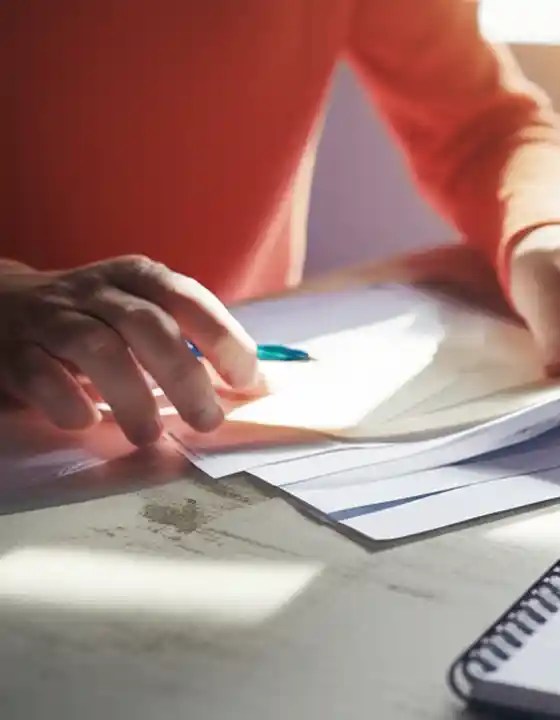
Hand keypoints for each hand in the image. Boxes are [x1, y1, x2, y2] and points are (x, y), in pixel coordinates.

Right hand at [0, 256, 259, 444]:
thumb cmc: (90, 320)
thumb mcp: (138, 314)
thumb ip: (191, 341)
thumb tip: (259, 384)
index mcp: (136, 277)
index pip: (186, 298)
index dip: (223, 337)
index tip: (247, 380)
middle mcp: (93, 291)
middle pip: (147, 326)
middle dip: (184, 376)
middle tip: (207, 421)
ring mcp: (49, 317)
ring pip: (97, 348)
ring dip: (131, 397)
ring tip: (150, 435)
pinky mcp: (11, 350)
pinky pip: (39, 372)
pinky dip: (66, 399)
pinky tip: (85, 421)